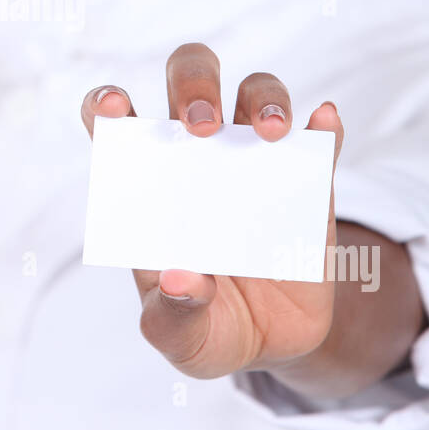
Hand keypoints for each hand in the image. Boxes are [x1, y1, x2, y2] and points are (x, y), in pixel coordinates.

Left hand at [81, 42, 343, 380]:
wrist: (269, 347)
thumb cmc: (204, 327)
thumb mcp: (180, 336)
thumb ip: (173, 315)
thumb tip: (182, 281)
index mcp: (147, 182)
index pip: (116, 123)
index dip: (105, 104)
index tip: (112, 106)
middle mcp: (197, 155)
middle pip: (190, 82)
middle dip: (195, 85)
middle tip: (203, 128)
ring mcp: (254, 162)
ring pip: (256, 93)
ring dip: (264, 99)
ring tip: (269, 134)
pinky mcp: (308, 182)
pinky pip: (319, 139)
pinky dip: (323, 126)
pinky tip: (324, 124)